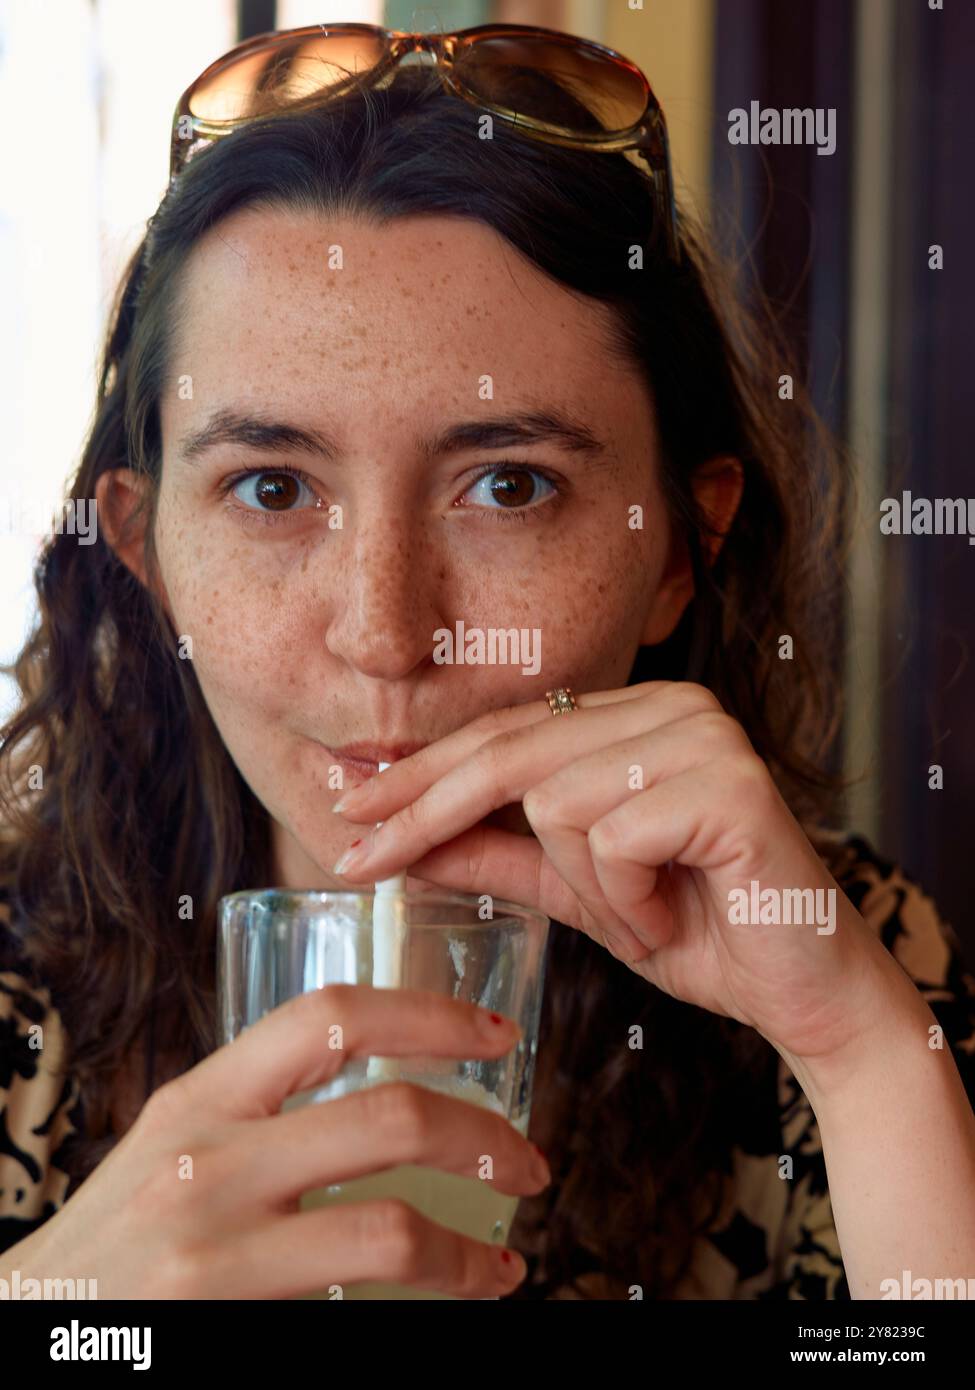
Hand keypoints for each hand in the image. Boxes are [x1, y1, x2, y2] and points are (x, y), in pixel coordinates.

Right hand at [3, 986, 547, 1298]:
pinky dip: (433, 1296)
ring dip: (470, 1244)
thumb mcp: (176, 1139)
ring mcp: (217, 1248)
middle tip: (528, 1158)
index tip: (494, 1035)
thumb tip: (383, 1079)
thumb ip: (260, 1107)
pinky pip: (360, 1302)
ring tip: (500, 1258)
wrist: (35, 1328)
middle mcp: (209, 1160)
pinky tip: (458, 1294)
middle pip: (390, 1116)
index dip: (430, 1015)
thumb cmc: (118, 1232)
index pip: (331, 1018)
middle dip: (485, 1136)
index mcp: (203, 1096)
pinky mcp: (230, 1321)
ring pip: (391, 1229)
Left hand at [330, 681, 897, 1073]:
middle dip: (427, 812)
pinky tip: (677, 911)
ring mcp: (706, 736)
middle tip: (354, 860)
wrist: (805, 993)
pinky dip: (630, 898)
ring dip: (585, 884)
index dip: (422, 775)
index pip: (505, 732)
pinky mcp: (731, 782)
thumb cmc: (697, 932)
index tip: (349, 811)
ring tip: (644, 913)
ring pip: (556, 800)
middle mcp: (673, 706)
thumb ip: (494, 856)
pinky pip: (615, 837)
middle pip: (511, 750)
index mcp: (637, 714)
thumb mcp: (575, 893)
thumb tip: (401, 839)